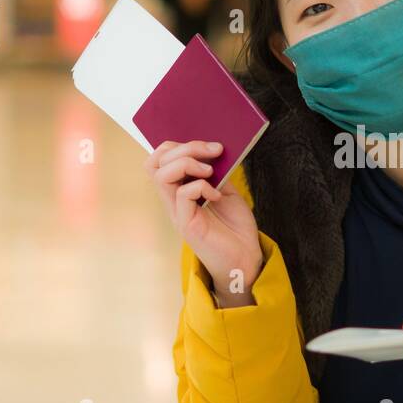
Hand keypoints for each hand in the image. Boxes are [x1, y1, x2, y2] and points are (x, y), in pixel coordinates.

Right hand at [146, 140, 261, 304]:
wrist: (246, 257)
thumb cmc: (235, 227)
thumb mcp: (226, 191)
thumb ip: (215, 173)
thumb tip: (212, 150)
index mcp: (179, 190)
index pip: (159, 160)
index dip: (177, 145)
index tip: (209, 146)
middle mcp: (172, 200)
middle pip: (156, 162)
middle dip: (185, 148)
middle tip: (213, 151)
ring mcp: (177, 212)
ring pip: (161, 175)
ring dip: (187, 163)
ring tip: (210, 171)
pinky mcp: (186, 225)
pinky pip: (182, 195)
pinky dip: (201, 186)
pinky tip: (216, 196)